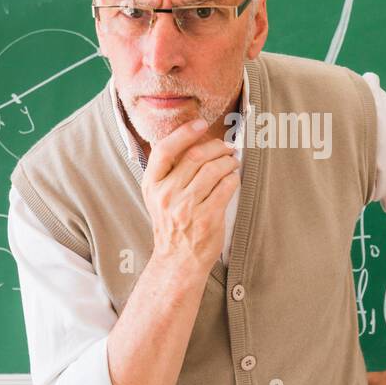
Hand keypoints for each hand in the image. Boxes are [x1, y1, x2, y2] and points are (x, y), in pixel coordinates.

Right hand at [142, 118, 240, 274]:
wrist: (177, 260)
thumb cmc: (171, 224)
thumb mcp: (158, 196)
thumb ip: (169, 171)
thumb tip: (192, 140)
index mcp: (152, 185)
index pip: (163, 150)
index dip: (183, 133)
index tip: (200, 124)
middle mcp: (166, 195)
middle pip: (195, 157)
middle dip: (216, 147)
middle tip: (227, 147)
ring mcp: (186, 207)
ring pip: (213, 170)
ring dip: (228, 161)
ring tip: (232, 162)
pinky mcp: (206, 218)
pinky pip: (225, 187)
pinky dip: (233, 179)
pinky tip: (233, 179)